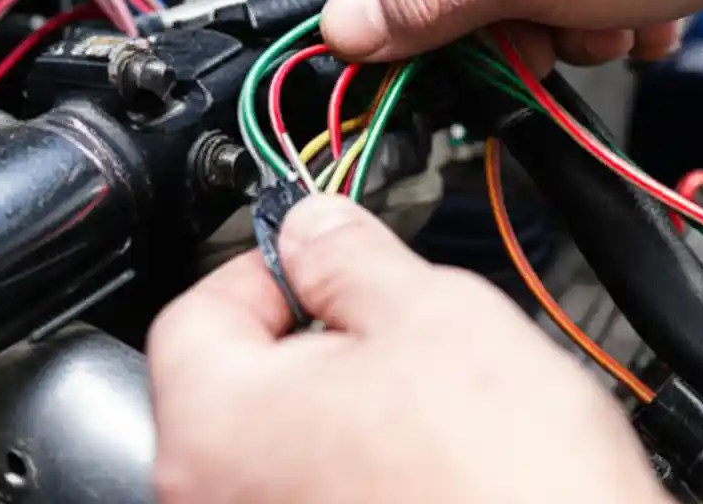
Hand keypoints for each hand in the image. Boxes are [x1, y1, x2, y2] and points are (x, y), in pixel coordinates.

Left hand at [149, 195, 669, 503]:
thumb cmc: (507, 479)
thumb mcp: (434, 315)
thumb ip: (350, 255)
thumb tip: (314, 227)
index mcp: (220, 426)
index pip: (195, 312)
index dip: (268, 266)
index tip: (323, 257)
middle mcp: (218, 499)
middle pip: (241, 381)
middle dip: (318, 336)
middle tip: (394, 323)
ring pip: (288, 439)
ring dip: (347, 402)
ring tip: (432, 400)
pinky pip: (317, 490)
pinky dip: (363, 462)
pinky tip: (433, 458)